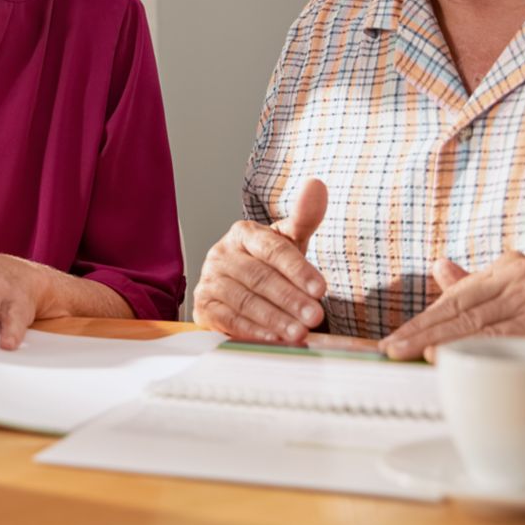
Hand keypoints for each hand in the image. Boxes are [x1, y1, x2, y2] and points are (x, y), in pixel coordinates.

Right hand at [192, 178, 328, 342]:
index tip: (321, 288)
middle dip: (290, 298)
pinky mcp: (203, 306)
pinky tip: (274, 339)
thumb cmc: (268, 264)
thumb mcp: (288, 241)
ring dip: (274, 318)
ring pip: (244, 300)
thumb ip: (304, 216)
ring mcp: (209, 280)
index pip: (271, 248)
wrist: (239, 289)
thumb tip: (317, 184)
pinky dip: (253, 331)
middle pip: (258, 276)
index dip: (297, 268)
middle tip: (315, 315)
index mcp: (243, 233)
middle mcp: (221, 253)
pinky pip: (228, 319)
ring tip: (299, 332)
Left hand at [380, 251, 524, 362]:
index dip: (424, 316)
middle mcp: (521, 278)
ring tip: (407, 353)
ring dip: (435, 341)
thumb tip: (440, 267)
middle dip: (420, 329)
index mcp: (511, 266)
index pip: (457, 294)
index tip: (397, 334)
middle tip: (391, 346)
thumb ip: (478, 283)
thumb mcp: (522, 294)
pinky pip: (495, 341)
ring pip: (473, 324)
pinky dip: (466, 350)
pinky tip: (442, 356)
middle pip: (459, 308)